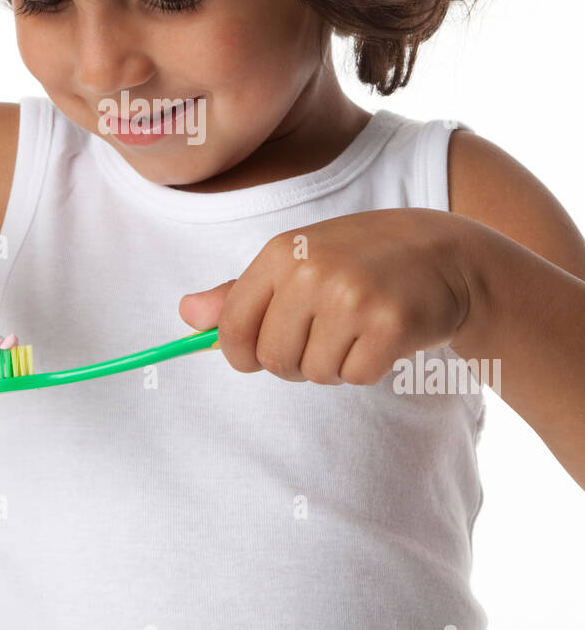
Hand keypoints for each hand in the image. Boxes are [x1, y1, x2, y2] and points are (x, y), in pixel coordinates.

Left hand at [178, 208, 473, 385]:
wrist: (443, 252)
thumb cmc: (360, 259)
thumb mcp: (298, 260)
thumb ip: (240, 291)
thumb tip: (186, 315)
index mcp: (281, 252)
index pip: (232, 327)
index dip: (240, 353)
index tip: (257, 354)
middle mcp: (312, 272)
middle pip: (273, 359)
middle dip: (294, 361)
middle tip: (324, 334)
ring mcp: (352, 298)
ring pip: (314, 373)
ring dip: (333, 363)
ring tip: (356, 328)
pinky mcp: (390, 325)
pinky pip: (355, 377)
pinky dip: (366, 367)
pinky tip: (382, 335)